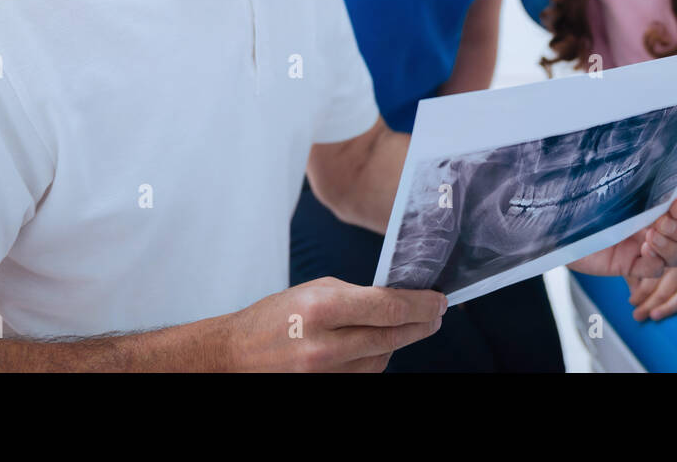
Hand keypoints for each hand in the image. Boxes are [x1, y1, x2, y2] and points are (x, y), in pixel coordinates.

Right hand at [222, 277, 445, 371]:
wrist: (237, 352)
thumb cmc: (276, 315)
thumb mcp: (316, 289)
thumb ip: (357, 295)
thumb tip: (398, 298)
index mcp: (323, 308)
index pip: (389, 307)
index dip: (421, 305)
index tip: (439, 300)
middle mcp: (325, 344)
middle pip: (392, 337)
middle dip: (421, 324)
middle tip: (437, 314)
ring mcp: (325, 372)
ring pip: (382, 359)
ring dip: (399, 342)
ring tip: (406, 326)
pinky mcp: (324, 387)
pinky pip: (364, 374)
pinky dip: (376, 359)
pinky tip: (376, 345)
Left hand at [567, 195, 676, 278]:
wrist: (556, 224)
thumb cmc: (581, 201)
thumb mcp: (611, 190)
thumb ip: (637, 187)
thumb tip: (663, 177)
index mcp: (647, 204)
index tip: (676, 204)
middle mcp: (648, 226)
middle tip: (661, 223)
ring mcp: (640, 247)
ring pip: (675, 255)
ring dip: (670, 247)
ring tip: (651, 238)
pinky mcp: (629, 266)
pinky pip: (654, 270)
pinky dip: (656, 263)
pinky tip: (644, 251)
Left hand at [625, 260, 676, 321]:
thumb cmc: (657, 258)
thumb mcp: (645, 261)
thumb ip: (637, 274)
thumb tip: (633, 295)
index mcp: (661, 257)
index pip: (651, 277)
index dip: (641, 291)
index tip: (631, 302)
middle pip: (664, 288)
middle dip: (649, 303)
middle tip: (637, 316)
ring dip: (669, 306)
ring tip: (655, 316)